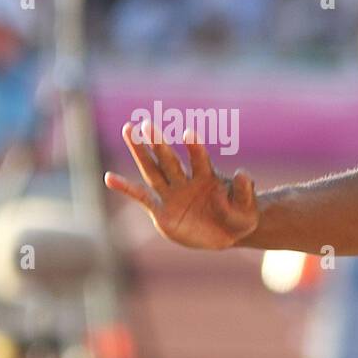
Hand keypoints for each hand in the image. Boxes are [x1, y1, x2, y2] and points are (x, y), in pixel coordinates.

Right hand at [105, 121, 257, 249]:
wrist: (228, 234)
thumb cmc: (240, 216)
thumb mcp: (248, 208)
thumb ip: (245, 191)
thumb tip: (242, 172)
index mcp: (207, 177)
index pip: (199, 160)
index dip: (194, 147)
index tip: (188, 133)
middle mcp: (186, 181)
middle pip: (169, 160)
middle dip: (158, 143)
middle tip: (145, 123)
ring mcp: (173, 194)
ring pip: (152, 171)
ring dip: (141, 152)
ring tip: (128, 130)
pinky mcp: (162, 211)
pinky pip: (142, 198)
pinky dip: (126, 188)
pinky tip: (109, 178)